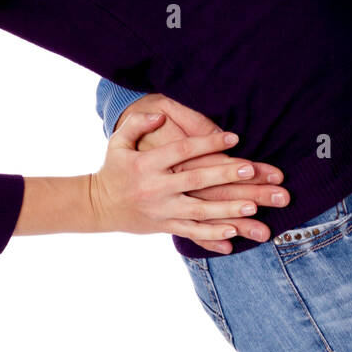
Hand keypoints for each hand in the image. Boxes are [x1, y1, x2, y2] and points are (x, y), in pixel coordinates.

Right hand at [90, 110, 269, 248]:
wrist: (98, 206)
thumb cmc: (114, 169)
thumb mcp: (118, 141)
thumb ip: (138, 123)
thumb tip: (160, 116)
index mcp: (147, 164)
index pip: (183, 150)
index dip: (209, 143)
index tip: (233, 137)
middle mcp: (157, 187)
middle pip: (197, 180)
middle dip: (225, 175)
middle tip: (251, 169)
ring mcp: (162, 210)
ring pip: (199, 212)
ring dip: (227, 210)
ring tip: (252, 207)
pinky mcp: (165, 227)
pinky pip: (191, 233)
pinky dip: (212, 235)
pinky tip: (233, 234)